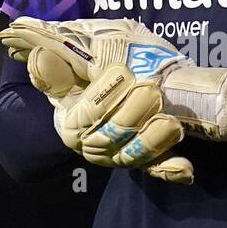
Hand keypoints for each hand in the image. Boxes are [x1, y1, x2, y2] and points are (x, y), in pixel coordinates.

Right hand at [0, 17, 196, 182]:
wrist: (122, 78)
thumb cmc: (96, 67)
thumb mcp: (76, 61)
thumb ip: (58, 65)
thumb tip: (40, 57)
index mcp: (71, 122)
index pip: (87, 114)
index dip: (104, 96)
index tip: (123, 72)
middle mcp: (93, 145)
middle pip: (114, 134)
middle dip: (133, 113)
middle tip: (153, 90)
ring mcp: (121, 155)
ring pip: (136, 153)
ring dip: (154, 140)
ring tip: (172, 122)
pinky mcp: (145, 160)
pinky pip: (156, 168)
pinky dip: (170, 169)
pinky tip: (185, 170)